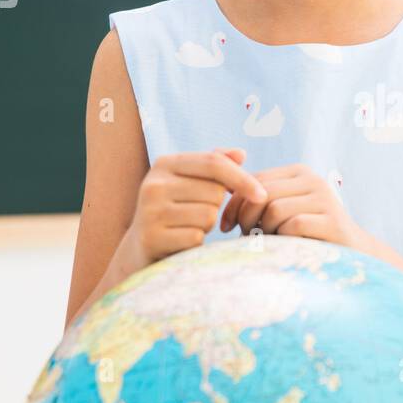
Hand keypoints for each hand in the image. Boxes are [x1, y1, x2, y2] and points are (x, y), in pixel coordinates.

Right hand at [128, 147, 266, 264]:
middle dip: (216, 207)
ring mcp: (150, 211)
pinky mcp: (151, 237)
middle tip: (197, 215)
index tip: (262, 195)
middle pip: (215, 192)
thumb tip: (240, 153)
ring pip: (208, 215)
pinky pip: (197, 237)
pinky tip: (181, 242)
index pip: (214, 163)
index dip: (242, 178)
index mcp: (164, 164)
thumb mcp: (189, 184)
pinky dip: (197, 242)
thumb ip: (215, 166)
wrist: (140, 250)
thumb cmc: (174, 212)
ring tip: (188, 227)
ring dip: (207, 226)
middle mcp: (153, 184)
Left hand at [219, 162, 366, 249]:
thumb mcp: (278, 212)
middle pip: (262, 192)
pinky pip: (293, 225)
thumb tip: (216, 174)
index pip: (254, 179)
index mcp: (298, 173)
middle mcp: (313, 180)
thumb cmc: (303, 237)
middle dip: (245, 217)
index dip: (234, 203)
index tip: (226, 226)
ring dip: (264, 231)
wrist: (349, 257)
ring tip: (268, 244)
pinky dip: (282, 239)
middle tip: (243, 237)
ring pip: (274, 209)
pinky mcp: (333, 221)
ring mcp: (325, 199)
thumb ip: (254, 197)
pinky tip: (286, 248)